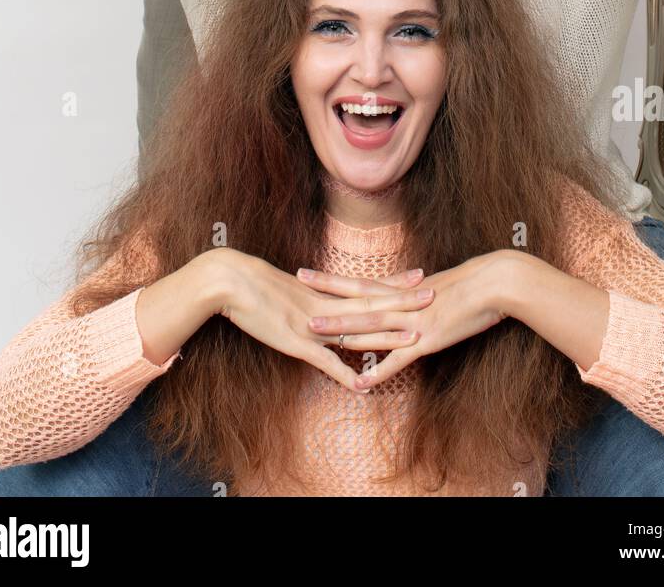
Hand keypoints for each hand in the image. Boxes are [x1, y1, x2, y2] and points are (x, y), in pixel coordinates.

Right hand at [202, 248, 435, 391]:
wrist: (230, 281)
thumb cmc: (251, 283)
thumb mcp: (285, 287)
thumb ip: (306, 295)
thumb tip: (319, 297)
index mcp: (322, 291)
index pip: (365, 285)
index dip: (393, 282)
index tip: (418, 276)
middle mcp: (324, 304)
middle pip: (371, 302)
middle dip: (403, 300)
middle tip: (433, 294)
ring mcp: (313, 324)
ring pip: (357, 329)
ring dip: (386, 335)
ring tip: (415, 338)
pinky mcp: (297, 342)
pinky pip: (326, 360)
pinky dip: (345, 373)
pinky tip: (362, 386)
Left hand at [298, 251, 515, 388]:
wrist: (495, 284)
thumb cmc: (472, 284)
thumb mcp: (437, 287)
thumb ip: (415, 295)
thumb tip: (402, 296)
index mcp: (401, 291)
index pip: (359, 283)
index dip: (332, 280)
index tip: (306, 273)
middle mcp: (401, 303)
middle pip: (356, 299)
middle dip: (324, 296)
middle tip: (295, 286)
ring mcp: (412, 322)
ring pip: (370, 325)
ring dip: (341, 329)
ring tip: (313, 331)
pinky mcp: (427, 340)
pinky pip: (398, 359)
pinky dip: (379, 371)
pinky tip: (361, 382)